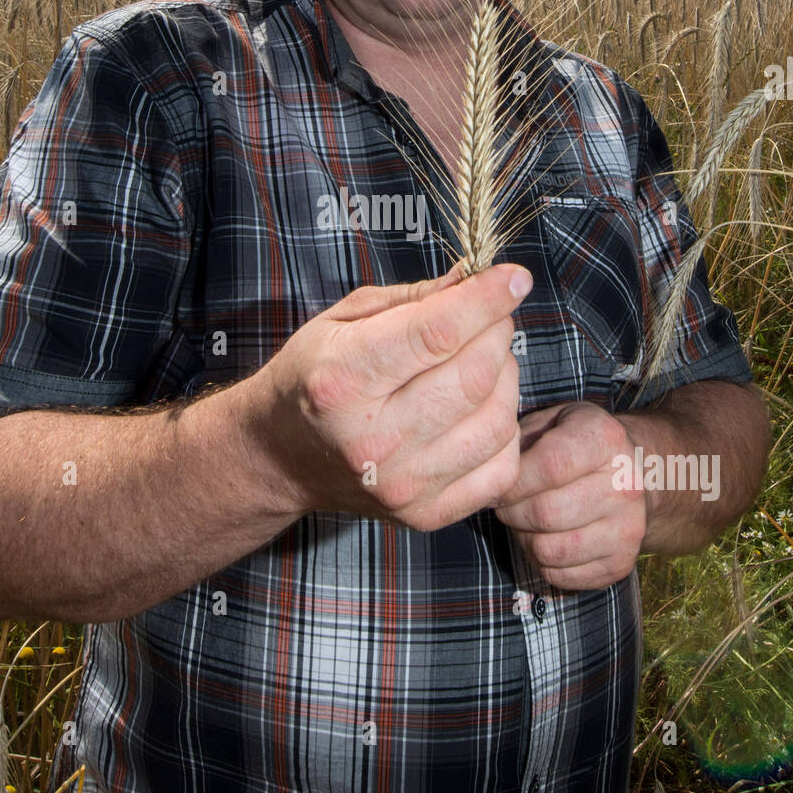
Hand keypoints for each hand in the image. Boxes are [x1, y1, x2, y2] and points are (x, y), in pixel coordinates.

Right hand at [246, 263, 532, 531]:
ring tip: (481, 364)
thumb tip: (477, 279)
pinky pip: (500, 467)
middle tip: (488, 320)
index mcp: (343, 379)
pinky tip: (480, 411)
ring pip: (497, 421)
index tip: (513, 278)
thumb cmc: (313, 377)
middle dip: (496, 334)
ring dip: (504, 380)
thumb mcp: (343, 320)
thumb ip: (413, 298)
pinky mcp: (425, 514)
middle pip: (474, 376)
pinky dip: (504, 430)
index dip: (486, 300)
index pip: (437, 333)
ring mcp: (401, 483)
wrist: (279, 457)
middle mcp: (372, 438)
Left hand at [493, 402, 646, 590]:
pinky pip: (560, 576)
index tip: (498, 487)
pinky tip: (545, 538)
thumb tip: (488, 472)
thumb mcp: (551, 421)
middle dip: (512, 513)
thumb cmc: (575, 444)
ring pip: (550, 550)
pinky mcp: (621, 563)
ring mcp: (629, 528)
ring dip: (524, 539)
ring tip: (525, 520)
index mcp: (606, 439)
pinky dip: (541, 561)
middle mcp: (626, 485)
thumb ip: (520, 438)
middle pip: (546, 513)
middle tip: (506, 506)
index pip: (551, 466)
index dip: (513, 483)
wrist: (634, 472)